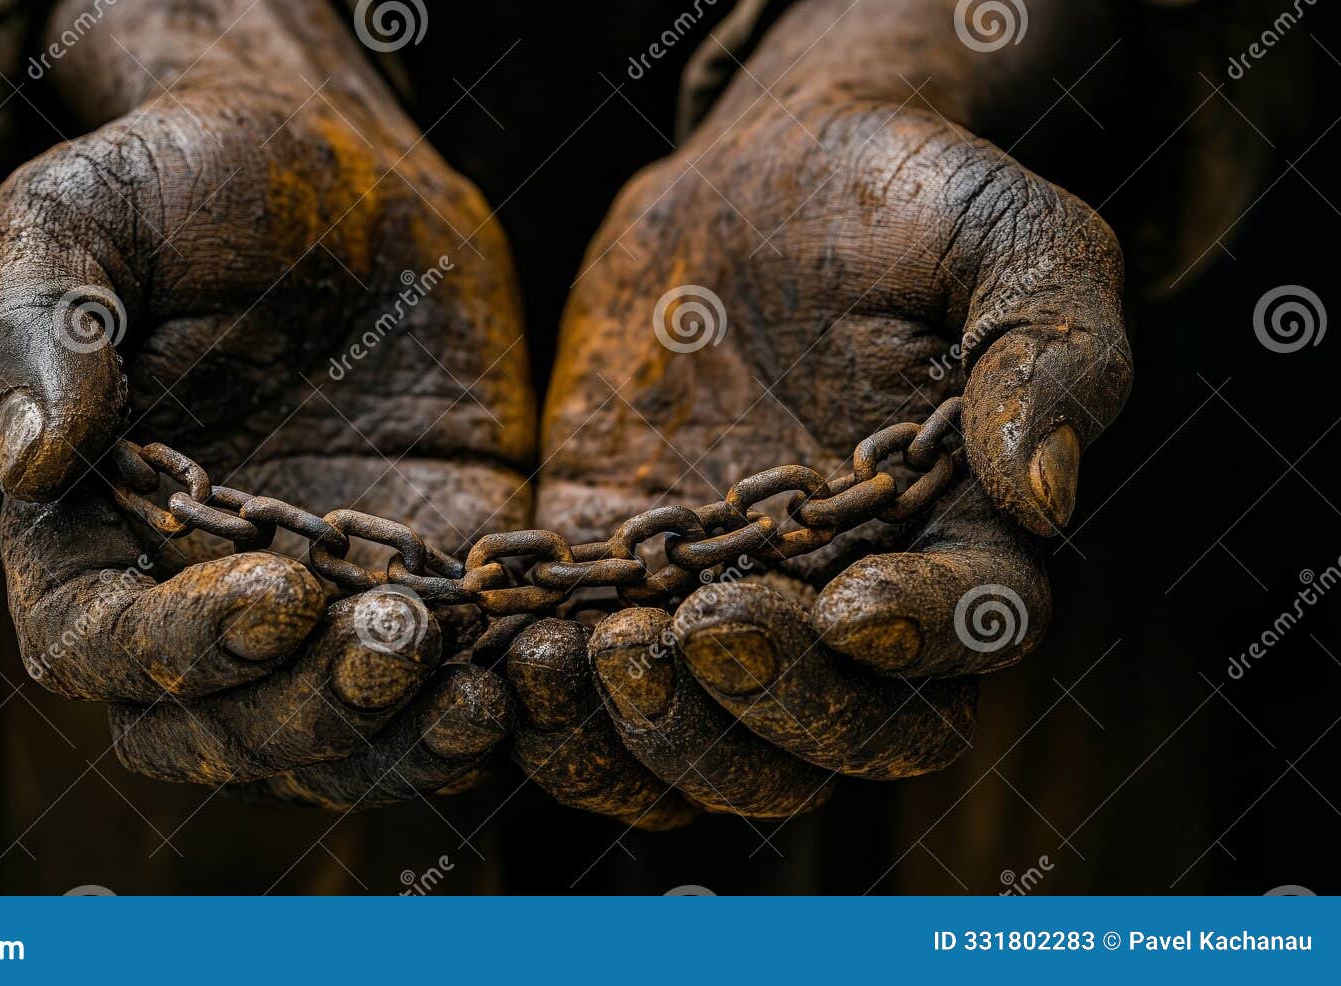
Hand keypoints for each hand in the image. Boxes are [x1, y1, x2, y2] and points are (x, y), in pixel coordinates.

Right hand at [0, 1, 530, 805]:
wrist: (342, 163)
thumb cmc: (191, 173)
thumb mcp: (90, 214)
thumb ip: (42, 328)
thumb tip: (26, 461)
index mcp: (93, 524)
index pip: (99, 647)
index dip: (179, 652)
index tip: (278, 592)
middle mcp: (199, 585)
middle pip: (224, 730)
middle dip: (307, 714)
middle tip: (397, 641)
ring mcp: (324, 595)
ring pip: (341, 739)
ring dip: (404, 740)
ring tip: (481, 692)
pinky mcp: (428, 575)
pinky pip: (447, 685)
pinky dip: (487, 704)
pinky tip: (538, 664)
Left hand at [515, 9, 1129, 823]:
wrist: (747, 188)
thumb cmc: (893, 198)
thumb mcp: (995, 230)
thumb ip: (1047, 342)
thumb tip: (1048, 491)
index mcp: (963, 531)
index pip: (968, 637)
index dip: (917, 642)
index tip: (850, 605)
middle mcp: (851, 598)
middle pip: (841, 737)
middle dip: (771, 708)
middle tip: (700, 625)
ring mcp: (729, 603)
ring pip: (714, 753)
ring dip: (657, 739)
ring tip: (597, 653)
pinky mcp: (620, 585)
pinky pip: (596, 705)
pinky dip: (560, 719)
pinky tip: (522, 657)